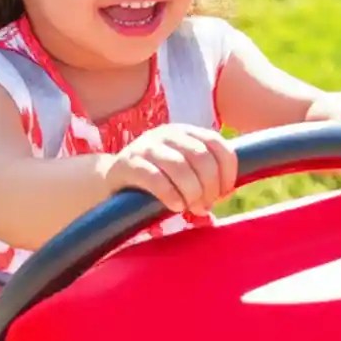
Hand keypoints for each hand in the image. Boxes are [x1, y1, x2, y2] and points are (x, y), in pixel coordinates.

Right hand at [106, 125, 237, 215]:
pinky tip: (175, 206)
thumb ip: (205, 178)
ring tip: (191, 208)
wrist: (113, 182)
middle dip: (209, 186)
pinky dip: (171, 195)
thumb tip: (227, 194)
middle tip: (205, 206)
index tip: (224, 193)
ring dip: (192, 192)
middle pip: (201, 157)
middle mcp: (166, 134)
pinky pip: (155, 179)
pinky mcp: (127, 164)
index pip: (216, 142)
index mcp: (184, 132)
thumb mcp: (182, 172)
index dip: (227, 170)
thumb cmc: (157, 181)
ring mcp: (145, 147)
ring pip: (179, 166)